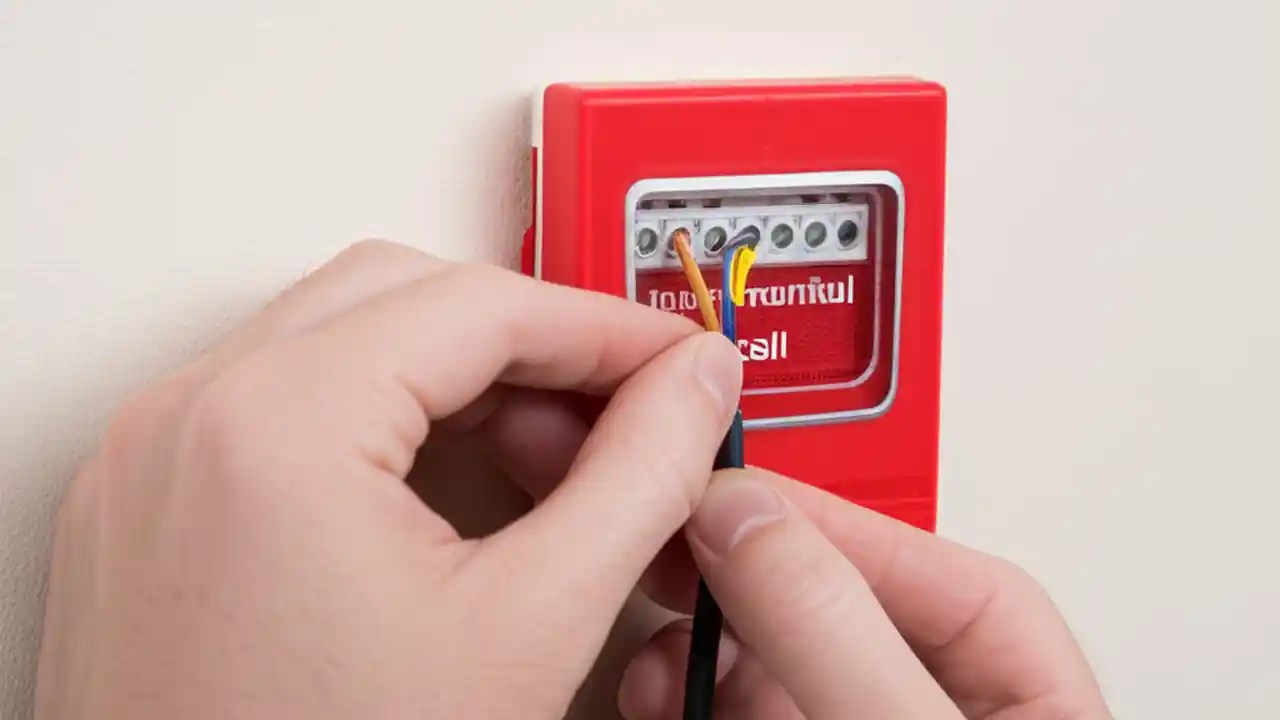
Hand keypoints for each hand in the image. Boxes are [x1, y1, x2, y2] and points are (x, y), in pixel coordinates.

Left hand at [34, 241, 743, 718]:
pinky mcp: (146, 514)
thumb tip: (692, 389)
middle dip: (532, 348)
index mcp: (271, 425)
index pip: (478, 305)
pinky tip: (457, 495)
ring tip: (554, 469)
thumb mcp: (529, 629)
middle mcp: (185, 423)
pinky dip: (385, 430)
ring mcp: (151, 466)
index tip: (676, 362)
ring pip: (339, 348)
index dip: (604, 329)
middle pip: (403, 300)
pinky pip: (282, 415)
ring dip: (461, 385)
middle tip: (624, 412)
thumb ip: (637, 479)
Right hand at [620, 470, 1111, 718]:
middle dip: (740, 569)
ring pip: (774, 659)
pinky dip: (691, 691)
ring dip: (700, 634)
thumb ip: (836, 628)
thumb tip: (749, 518)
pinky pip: (745, 708)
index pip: (931, 565)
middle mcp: (941, 709)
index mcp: (1028, 695)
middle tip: (668, 535)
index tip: (729, 490)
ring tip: (654, 634)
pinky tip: (658, 688)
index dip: (824, 513)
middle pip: (834, 599)